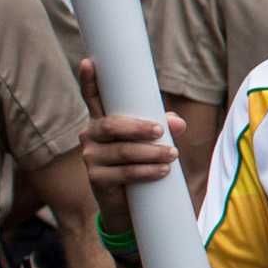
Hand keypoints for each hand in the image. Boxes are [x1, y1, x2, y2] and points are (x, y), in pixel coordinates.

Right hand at [78, 59, 185, 226]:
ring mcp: (91, 157)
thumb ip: (165, 126)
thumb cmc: (142, 162)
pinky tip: (163, 171)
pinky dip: (146, 171)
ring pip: (122, 151)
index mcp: (102, 121)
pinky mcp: (97, 179)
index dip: (89, 80)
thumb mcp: (153, 141)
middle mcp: (91, 135)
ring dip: (150, 152)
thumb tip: (178, 122)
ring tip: (172, 154)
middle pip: (111, 125)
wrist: (130, 205)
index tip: (89, 61)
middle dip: (138, 127)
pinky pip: (124, 173)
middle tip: (161, 131)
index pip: (93, 98)